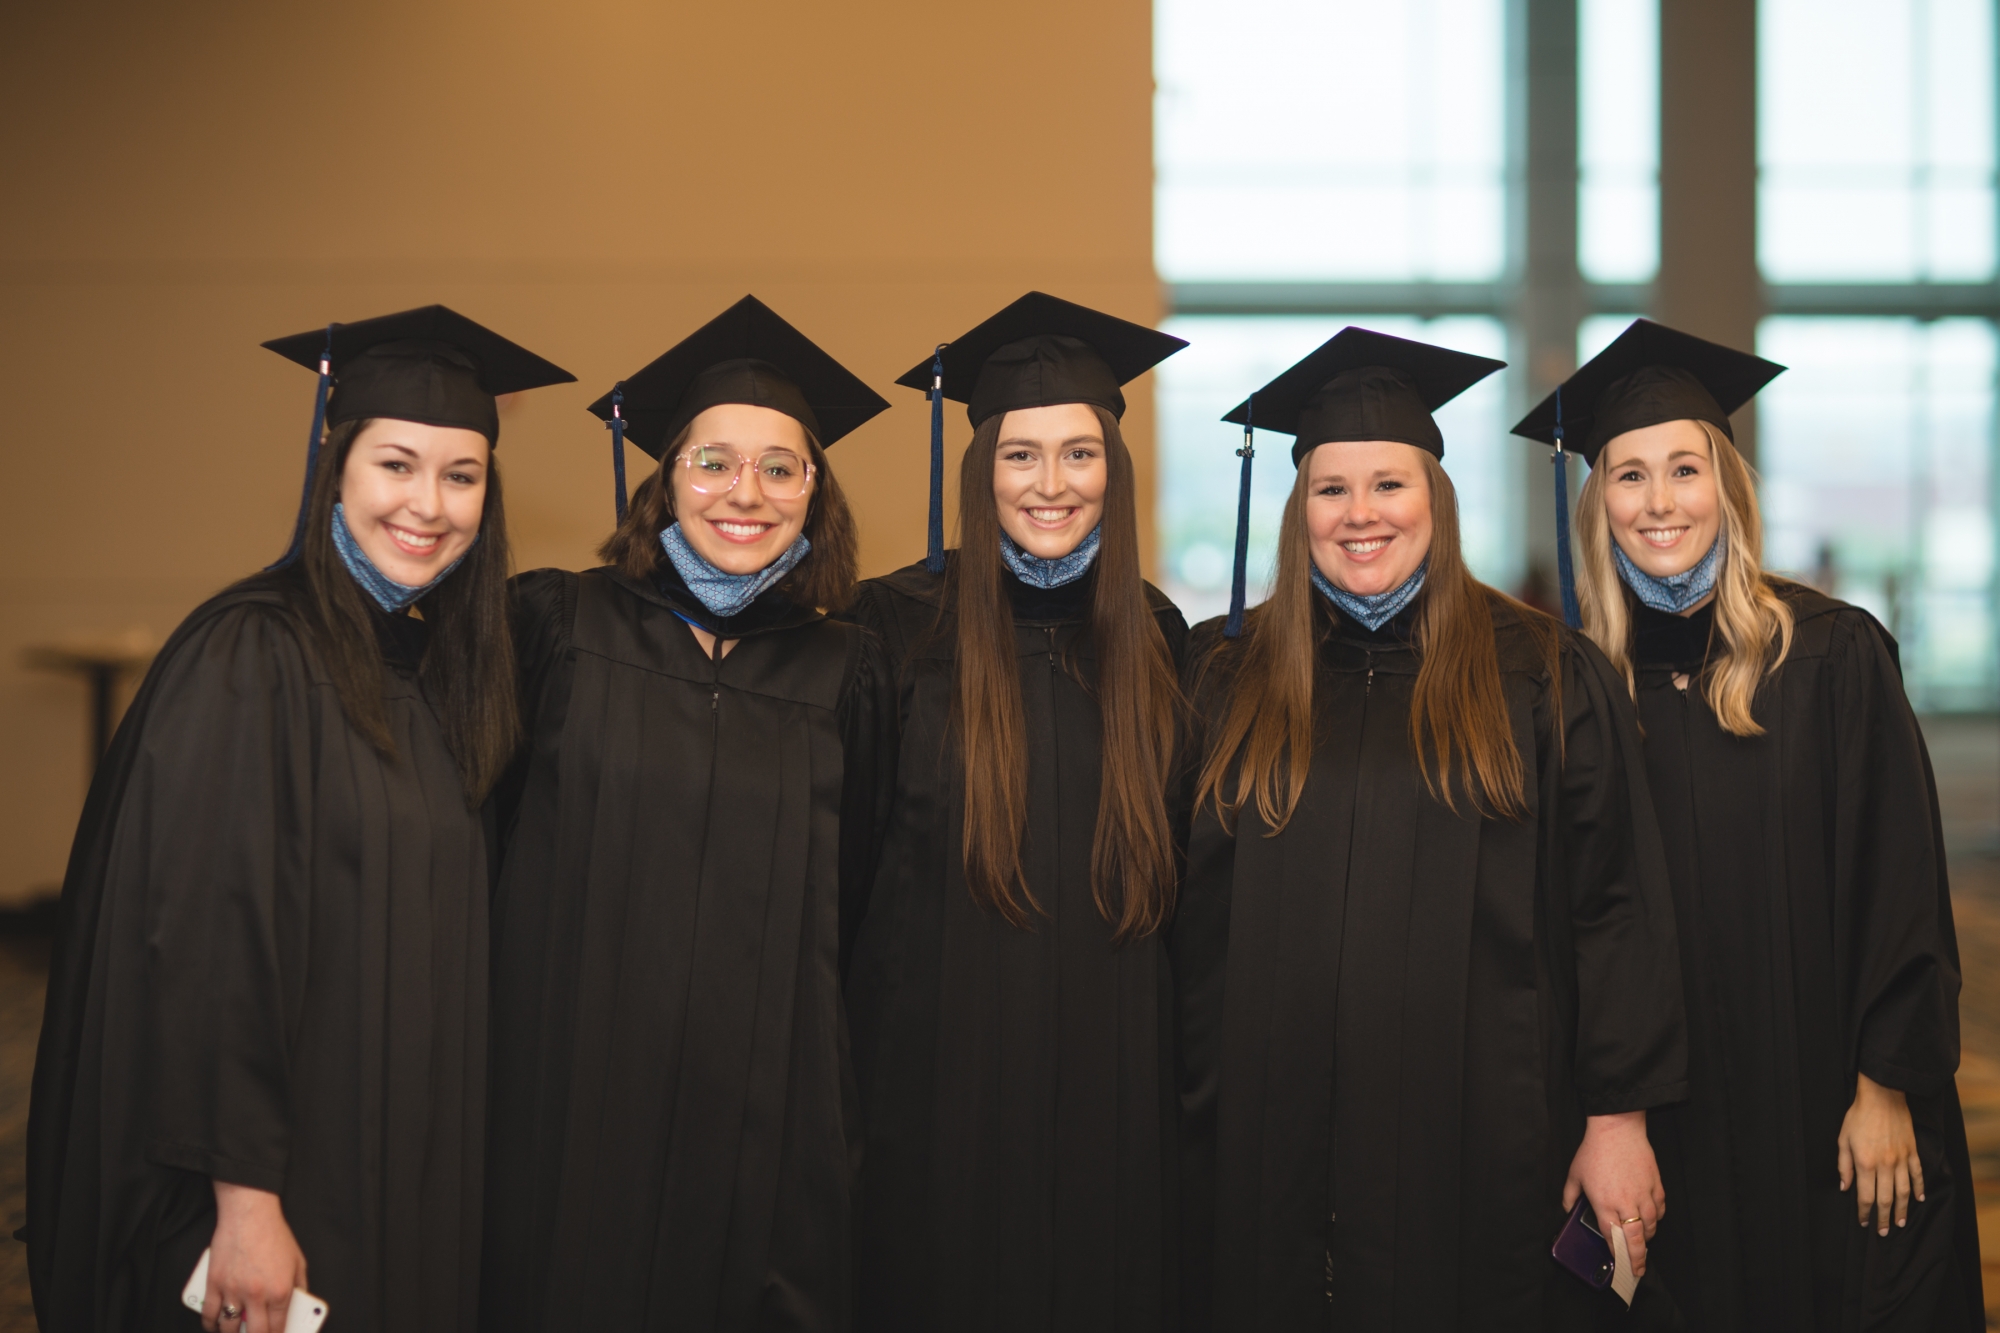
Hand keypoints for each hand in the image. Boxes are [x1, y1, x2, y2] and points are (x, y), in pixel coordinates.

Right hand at [203, 1181, 307, 1332]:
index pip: (277, 1329)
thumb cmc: (274, 1235)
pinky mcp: (214, 1283)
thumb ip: (299, 1286)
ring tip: (237, 1332)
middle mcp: (257, 1295)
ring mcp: (233, 1290)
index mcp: (280, 1291)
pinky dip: (210, 1325)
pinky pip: (209, 1314)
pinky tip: (215, 1326)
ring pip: (229, 1328)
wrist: (250, 1215)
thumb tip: (297, 1304)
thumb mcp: (298, 1261)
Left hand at [1563, 1110, 1664, 1277]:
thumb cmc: (1594, 1151)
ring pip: (1650, 1226)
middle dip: (1637, 1259)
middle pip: (1636, 1240)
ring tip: (1641, 1243)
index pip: (1612, 1237)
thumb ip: (1569, 1196)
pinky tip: (1650, 1219)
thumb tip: (1567, 1210)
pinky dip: (1656, 1219)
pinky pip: (1660, 1210)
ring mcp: (1643, 1195)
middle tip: (1638, 1270)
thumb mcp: (1574, 1174)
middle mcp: (1626, 1203)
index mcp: (1604, 1203)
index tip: (1620, 1264)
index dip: (1617, 1253)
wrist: (1617, 1129)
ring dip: (1646, 1238)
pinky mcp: (1655, 1185)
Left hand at [1838, 1072, 1923, 1234]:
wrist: (1882, 1097)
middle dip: (1885, 1218)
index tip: (1864, 1222)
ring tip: (1901, 1222)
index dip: (1864, 1212)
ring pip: (1904, 1191)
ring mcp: (1901, 1159)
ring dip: (1903, 1209)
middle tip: (1884, 1232)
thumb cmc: (1858, 1116)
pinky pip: (1917, 1174)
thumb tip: (1844, 1186)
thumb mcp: (1843, 1139)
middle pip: (1886, 1199)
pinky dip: (1918, 1188)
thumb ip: (1844, 1165)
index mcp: (1865, 1163)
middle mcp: (1885, 1165)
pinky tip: (1918, 1199)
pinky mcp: (1912, 1152)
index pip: (1865, 1196)